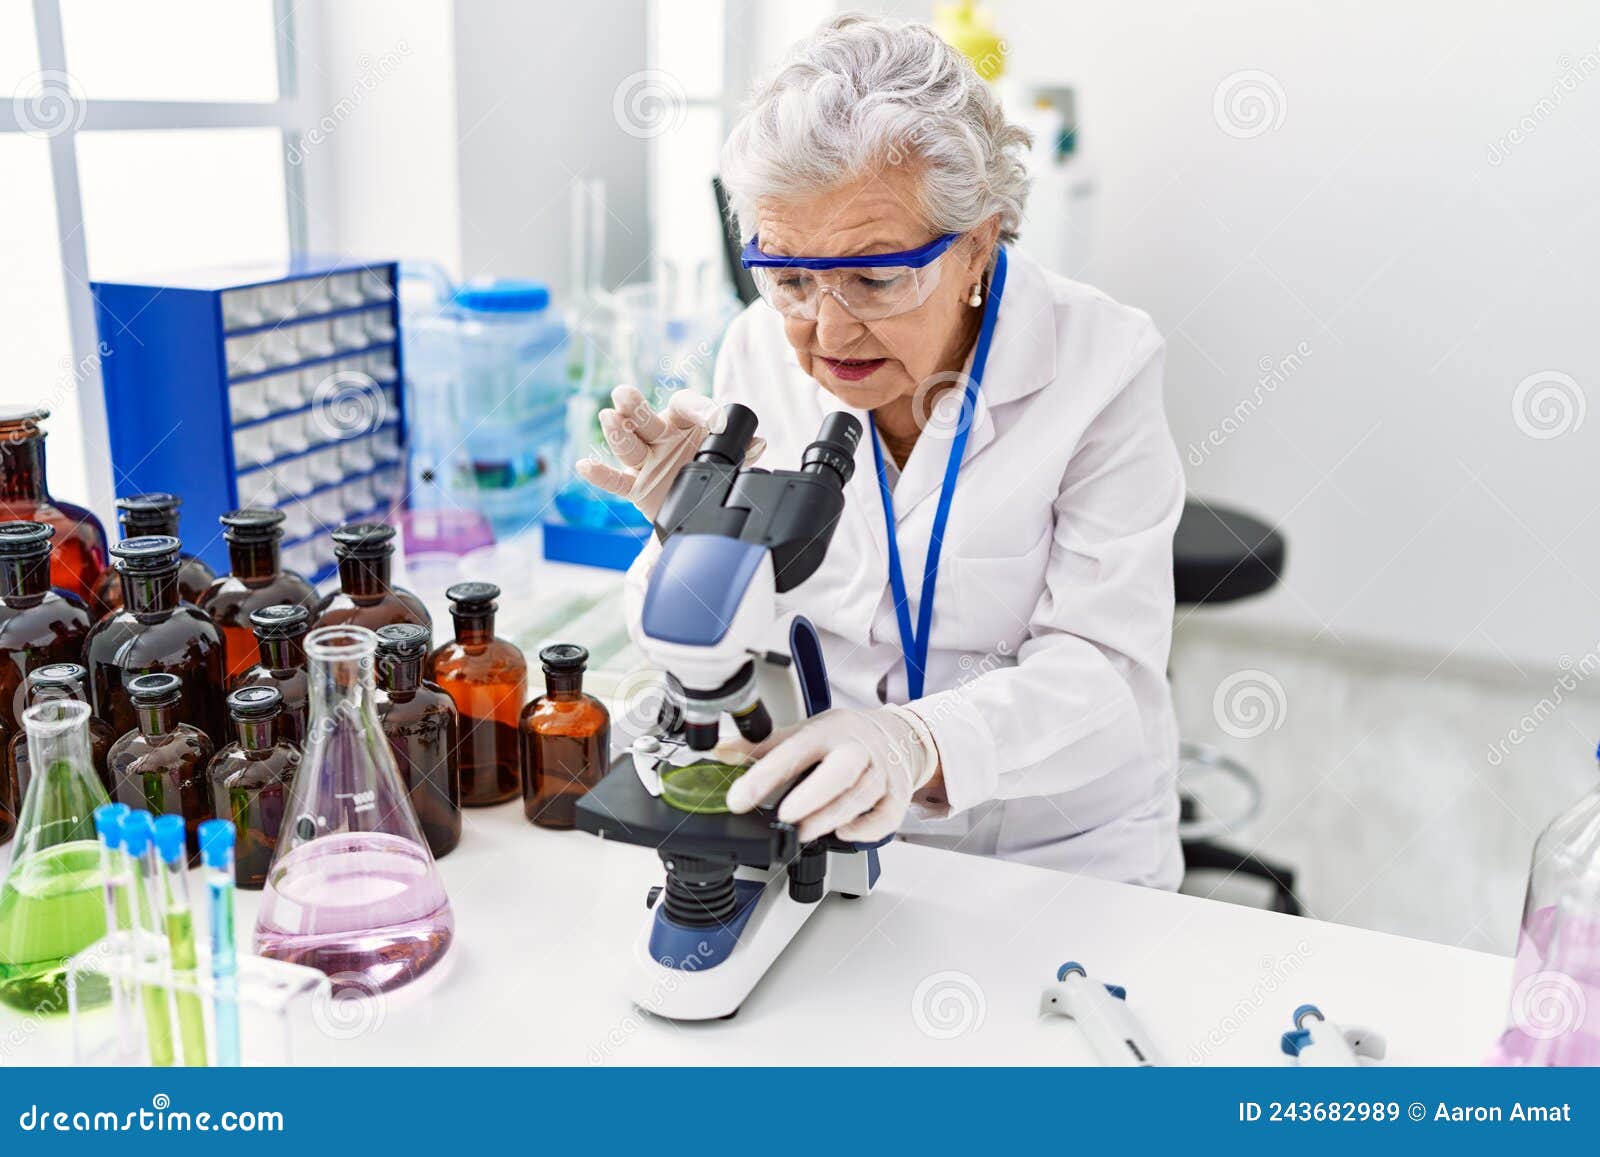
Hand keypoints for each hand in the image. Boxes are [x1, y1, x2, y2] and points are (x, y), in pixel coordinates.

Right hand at [574, 385, 764, 521]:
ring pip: (629, 445)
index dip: (700, 409)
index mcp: (685, 423)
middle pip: (646, 418)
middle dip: (635, 406)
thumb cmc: (706, 469)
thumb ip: (741, 452)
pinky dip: (600, 475)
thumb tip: (758, 442)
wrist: (696, 505)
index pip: (686, 405)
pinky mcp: (636, 486)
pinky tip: (585, 465)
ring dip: (617, 432)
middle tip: (624, 394)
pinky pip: (617, 481)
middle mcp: (661, 436)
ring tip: (609, 417)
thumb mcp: (729, 461)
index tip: (716, 420)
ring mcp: (646, 460)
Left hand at [724, 707, 938, 842]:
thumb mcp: (803, 733)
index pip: (793, 751)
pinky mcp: (896, 798)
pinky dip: (864, 830)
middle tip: (784, 816)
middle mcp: (857, 751)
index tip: (737, 799)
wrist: (897, 736)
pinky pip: (883, 819)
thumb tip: (719, 751)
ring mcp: (881, 775)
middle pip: (840, 772)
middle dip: (811, 796)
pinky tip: (842, 832)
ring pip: (859, 799)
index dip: (764, 776)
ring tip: (802, 832)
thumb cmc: (845, 737)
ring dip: (828, 819)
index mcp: (827, 732)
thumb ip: (762, 747)